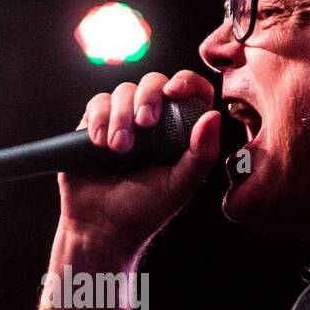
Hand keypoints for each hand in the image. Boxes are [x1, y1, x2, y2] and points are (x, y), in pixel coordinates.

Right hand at [59, 70, 220, 255]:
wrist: (101, 228)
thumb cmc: (145, 210)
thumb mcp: (180, 185)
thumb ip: (202, 154)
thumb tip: (214, 115)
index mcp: (180, 131)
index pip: (190, 91)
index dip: (186, 82)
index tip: (174, 92)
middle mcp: (152, 122)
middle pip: (153, 83)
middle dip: (148, 97)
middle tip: (144, 123)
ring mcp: (122, 121)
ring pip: (123, 91)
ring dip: (120, 115)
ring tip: (119, 148)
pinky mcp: (94, 125)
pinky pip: (97, 104)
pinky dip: (99, 118)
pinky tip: (100, 143)